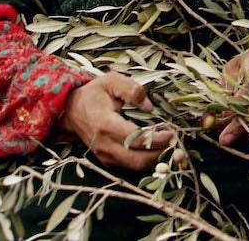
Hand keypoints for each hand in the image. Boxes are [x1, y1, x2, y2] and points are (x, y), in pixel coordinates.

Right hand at [57, 72, 173, 171]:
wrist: (71, 111)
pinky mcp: (107, 161)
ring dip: (155, 161)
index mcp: (105, 124)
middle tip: (176, 146)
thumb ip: (132, 90)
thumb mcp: (111, 80)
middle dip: (160, 155)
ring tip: (171, 150)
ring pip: (134, 167)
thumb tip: (150, 107)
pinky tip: (157, 152)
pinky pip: (129, 166)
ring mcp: (105, 156)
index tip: (171, 133)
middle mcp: (104, 145)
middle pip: (137, 160)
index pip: (135, 139)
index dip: (156, 139)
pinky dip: (145, 162)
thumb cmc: (94, 93)